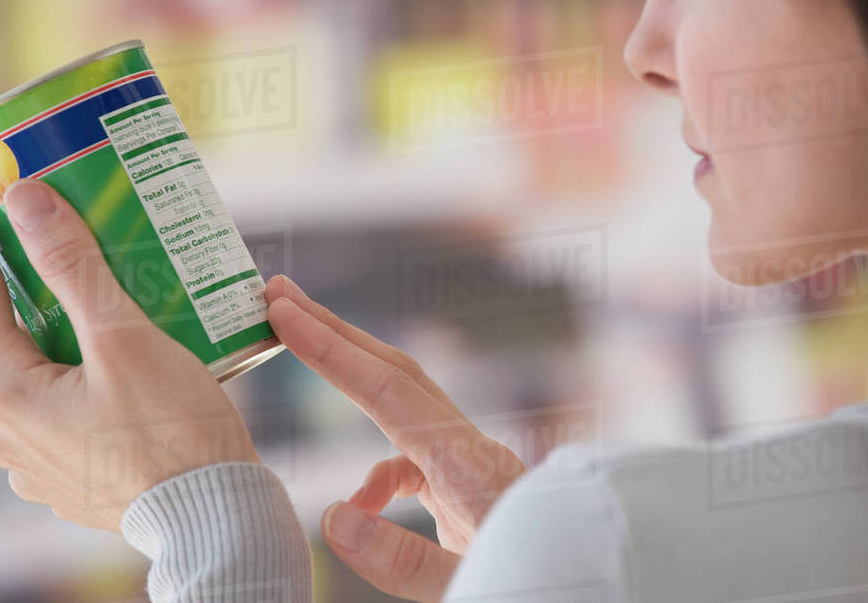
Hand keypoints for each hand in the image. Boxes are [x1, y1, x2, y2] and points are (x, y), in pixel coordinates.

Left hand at [0, 141, 258, 531]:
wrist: (215, 518)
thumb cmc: (174, 434)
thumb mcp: (125, 340)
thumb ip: (74, 269)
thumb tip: (25, 200)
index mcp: (5, 390)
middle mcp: (6, 426)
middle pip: (2, 318)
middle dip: (15, 262)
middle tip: (34, 208)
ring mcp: (38, 451)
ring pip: (39, 357)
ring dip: (59, 313)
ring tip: (101, 278)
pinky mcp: (75, 463)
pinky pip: (67, 391)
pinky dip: (84, 355)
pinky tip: (124, 343)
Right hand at [264, 276, 526, 602]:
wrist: (588, 586)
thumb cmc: (537, 582)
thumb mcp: (465, 586)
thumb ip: (402, 559)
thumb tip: (332, 515)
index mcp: (471, 468)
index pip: (389, 391)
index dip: (331, 352)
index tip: (284, 314)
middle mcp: (472, 452)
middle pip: (395, 372)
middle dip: (335, 331)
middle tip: (279, 294)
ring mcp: (472, 465)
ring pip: (400, 406)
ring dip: (348, 384)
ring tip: (297, 368)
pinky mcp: (469, 487)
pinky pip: (411, 455)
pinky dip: (375, 470)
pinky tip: (358, 509)